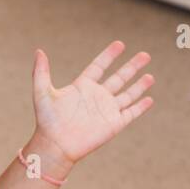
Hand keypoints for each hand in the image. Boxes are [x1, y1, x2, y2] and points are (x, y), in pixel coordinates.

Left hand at [31, 41, 153, 165]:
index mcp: (82, 87)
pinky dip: (141, 106)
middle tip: (145, 54)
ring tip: (150, 75)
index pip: (99, 67)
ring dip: (140, 85)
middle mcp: (97, 96)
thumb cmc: (47, 120)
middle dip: (132, 66)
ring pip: (128, 94)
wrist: (56, 145)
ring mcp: (107, 110)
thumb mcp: (42, 92)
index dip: (109, 55)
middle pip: (119, 77)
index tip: (120, 44)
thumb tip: (39, 51)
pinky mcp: (114, 124)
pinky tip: (150, 98)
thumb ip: (41, 72)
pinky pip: (131, 113)